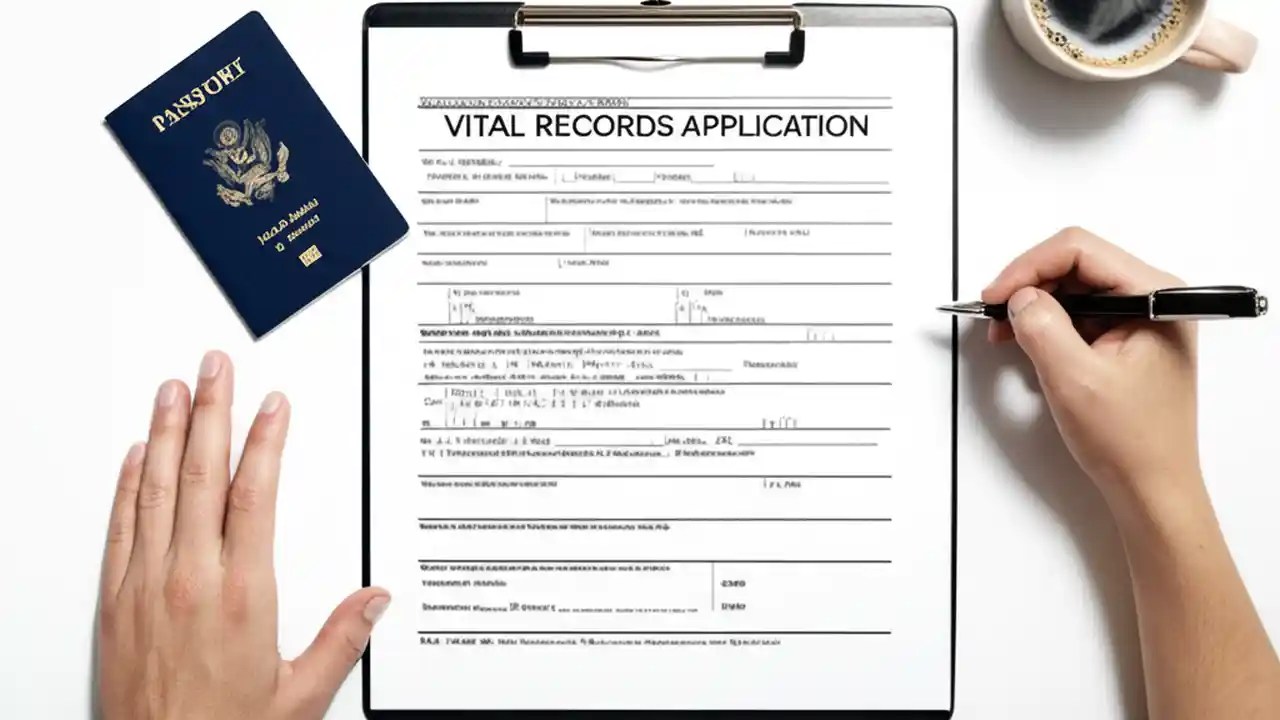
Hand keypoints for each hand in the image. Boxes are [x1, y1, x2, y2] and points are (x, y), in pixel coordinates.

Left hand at [98, 352, 389, 719]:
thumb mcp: (299, 696)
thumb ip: (341, 641)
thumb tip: (374, 601)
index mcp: (242, 594)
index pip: (253, 495)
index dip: (264, 442)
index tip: (273, 405)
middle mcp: (190, 580)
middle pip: (199, 474)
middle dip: (210, 411)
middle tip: (215, 368)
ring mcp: (146, 586)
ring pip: (155, 490)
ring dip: (164, 433)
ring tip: (173, 391)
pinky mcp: (114, 603)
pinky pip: (121, 528)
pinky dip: (128, 486)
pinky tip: (134, 457)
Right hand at [983, 228, 1200, 511]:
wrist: (1151, 487)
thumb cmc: (1131, 442)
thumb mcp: (1074, 379)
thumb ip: (1043, 327)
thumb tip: (1019, 296)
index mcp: (1156, 297)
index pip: (1080, 251)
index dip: (1029, 267)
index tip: (996, 296)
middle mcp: (1153, 300)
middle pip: (1075, 265)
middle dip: (1029, 285)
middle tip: (994, 314)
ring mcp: (1141, 319)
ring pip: (1073, 288)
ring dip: (1034, 305)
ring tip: (1005, 332)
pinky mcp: (1125, 338)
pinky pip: (1078, 314)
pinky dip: (1046, 323)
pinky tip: (1026, 341)